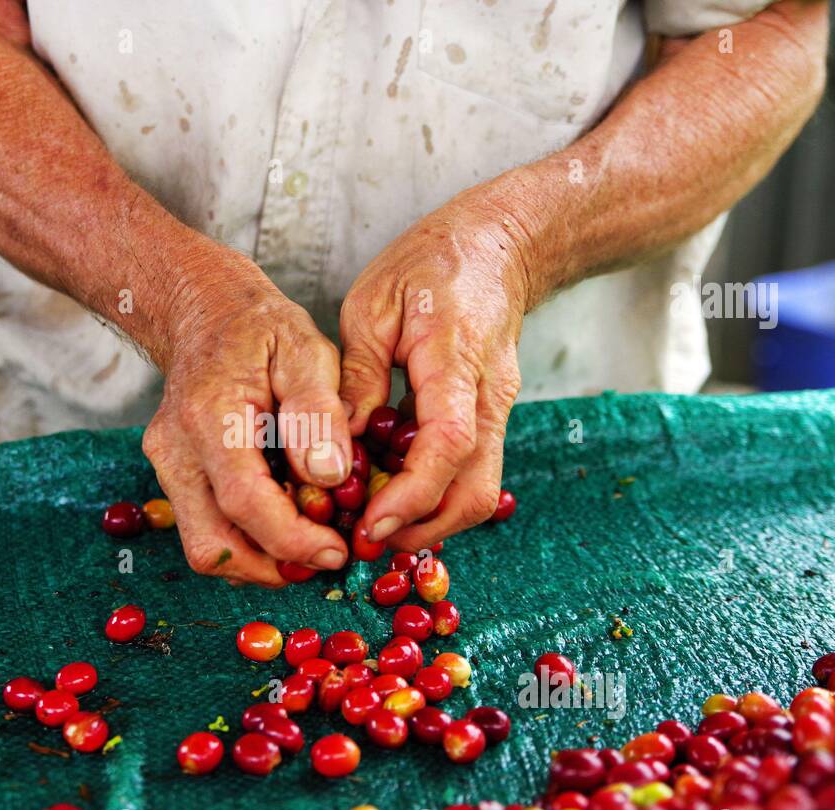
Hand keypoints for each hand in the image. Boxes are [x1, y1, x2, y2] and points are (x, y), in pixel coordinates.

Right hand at [142, 254, 352, 585]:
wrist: (203, 310)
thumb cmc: (259, 327)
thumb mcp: (305, 351)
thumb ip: (317, 414)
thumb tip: (330, 477)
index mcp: (209, 416)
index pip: (243, 501)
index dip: (291, 539)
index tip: (336, 552)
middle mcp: (176, 450)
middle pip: (212, 543)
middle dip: (273, 566)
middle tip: (327, 558)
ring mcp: (168, 467)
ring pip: (206, 546)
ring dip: (261, 560)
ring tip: (313, 543)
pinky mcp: (175, 478)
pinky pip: (208, 528)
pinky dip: (249, 541)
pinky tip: (288, 521)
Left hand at [339, 192, 530, 551]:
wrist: (496, 247)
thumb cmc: (428, 266)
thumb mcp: (371, 306)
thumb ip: (357, 377)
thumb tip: (336, 445)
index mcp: (457, 359)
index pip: (449, 444)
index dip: (410, 494)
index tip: (371, 522)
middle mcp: (490, 395)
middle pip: (477, 491)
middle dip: (423, 527)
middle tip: (367, 538)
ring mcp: (498, 410)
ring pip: (479, 491)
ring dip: (429, 518)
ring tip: (373, 520)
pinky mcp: (491, 418)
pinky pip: (471, 473)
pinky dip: (434, 494)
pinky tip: (391, 489)